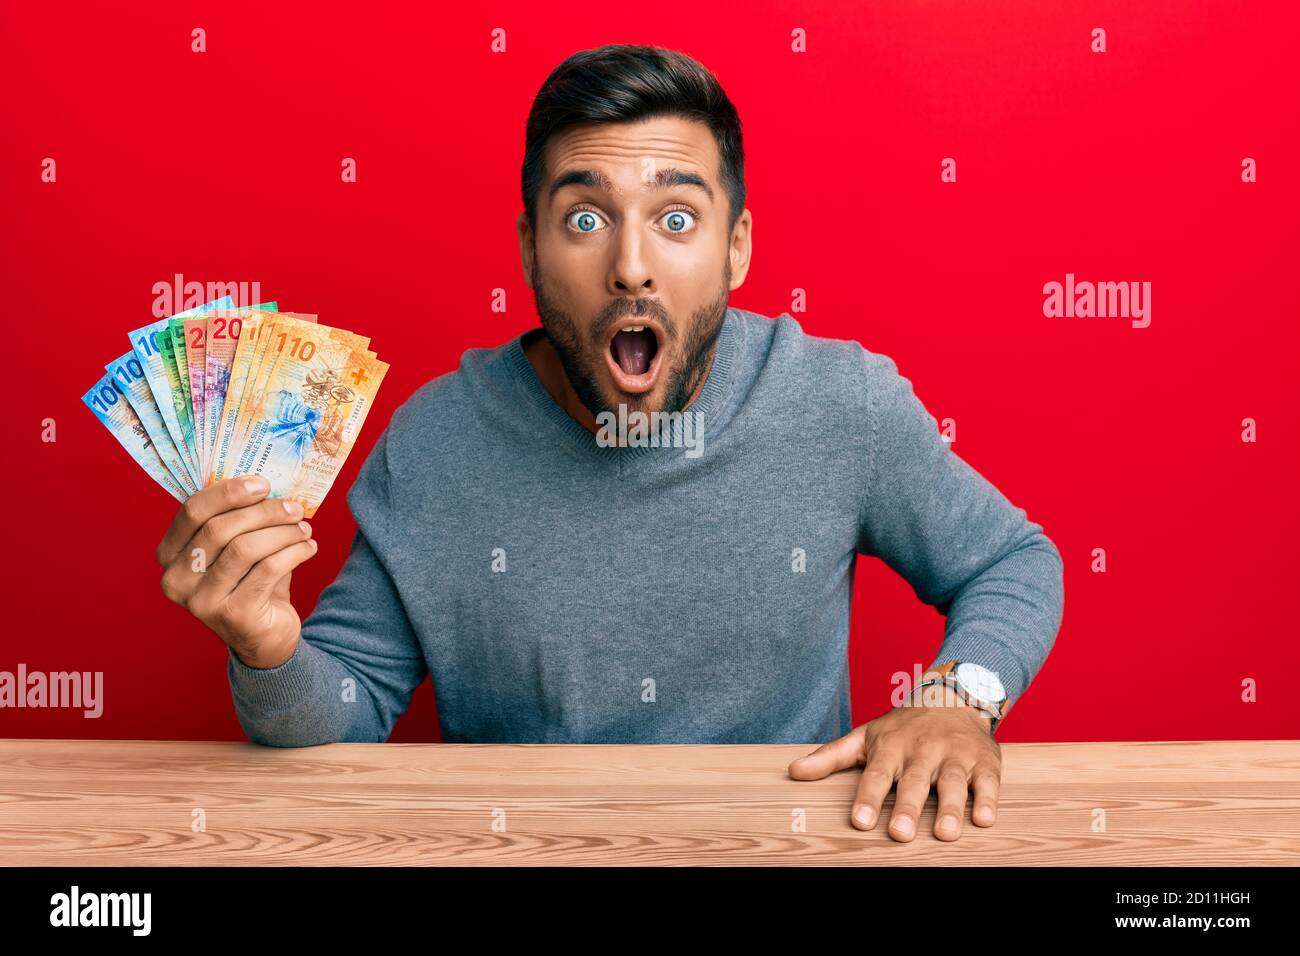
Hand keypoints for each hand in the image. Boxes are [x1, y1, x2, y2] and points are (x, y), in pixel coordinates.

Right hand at [157, 476, 317, 668]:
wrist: (265, 638)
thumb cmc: (250, 583)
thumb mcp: (237, 548)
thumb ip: (239, 519)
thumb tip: (266, 483)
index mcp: (170, 555)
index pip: (192, 512)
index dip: (228, 492)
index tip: (263, 484)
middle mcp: (176, 580)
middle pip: (220, 528)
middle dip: (264, 512)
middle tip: (295, 508)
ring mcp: (201, 602)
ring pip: (245, 548)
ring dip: (282, 532)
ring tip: (304, 529)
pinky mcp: (233, 615)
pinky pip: (268, 570)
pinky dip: (294, 552)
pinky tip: (308, 548)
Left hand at [787, 679, 1001, 840]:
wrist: (953, 696)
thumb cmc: (902, 727)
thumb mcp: (865, 736)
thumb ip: (831, 756)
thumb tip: (793, 772)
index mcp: (891, 747)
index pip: (876, 774)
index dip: (867, 798)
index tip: (859, 822)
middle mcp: (923, 751)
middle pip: (914, 782)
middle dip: (907, 807)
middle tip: (899, 834)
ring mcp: (955, 756)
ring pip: (952, 783)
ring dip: (949, 808)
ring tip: (945, 834)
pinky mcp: (984, 762)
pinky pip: (988, 782)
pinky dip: (987, 799)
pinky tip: (984, 819)